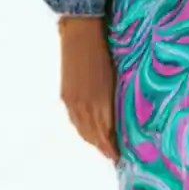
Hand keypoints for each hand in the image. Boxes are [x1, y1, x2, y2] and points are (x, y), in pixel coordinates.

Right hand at [57, 16, 119, 161]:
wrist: (80, 32)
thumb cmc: (105, 50)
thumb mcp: (116, 77)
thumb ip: (117, 100)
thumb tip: (121, 117)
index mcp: (99, 103)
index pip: (106, 135)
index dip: (112, 149)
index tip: (122, 158)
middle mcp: (83, 106)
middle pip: (93, 137)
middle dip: (104, 148)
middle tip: (115, 155)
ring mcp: (72, 101)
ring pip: (82, 130)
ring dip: (93, 140)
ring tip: (104, 146)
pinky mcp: (66, 95)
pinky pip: (75, 119)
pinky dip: (83, 128)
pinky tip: (90, 129)